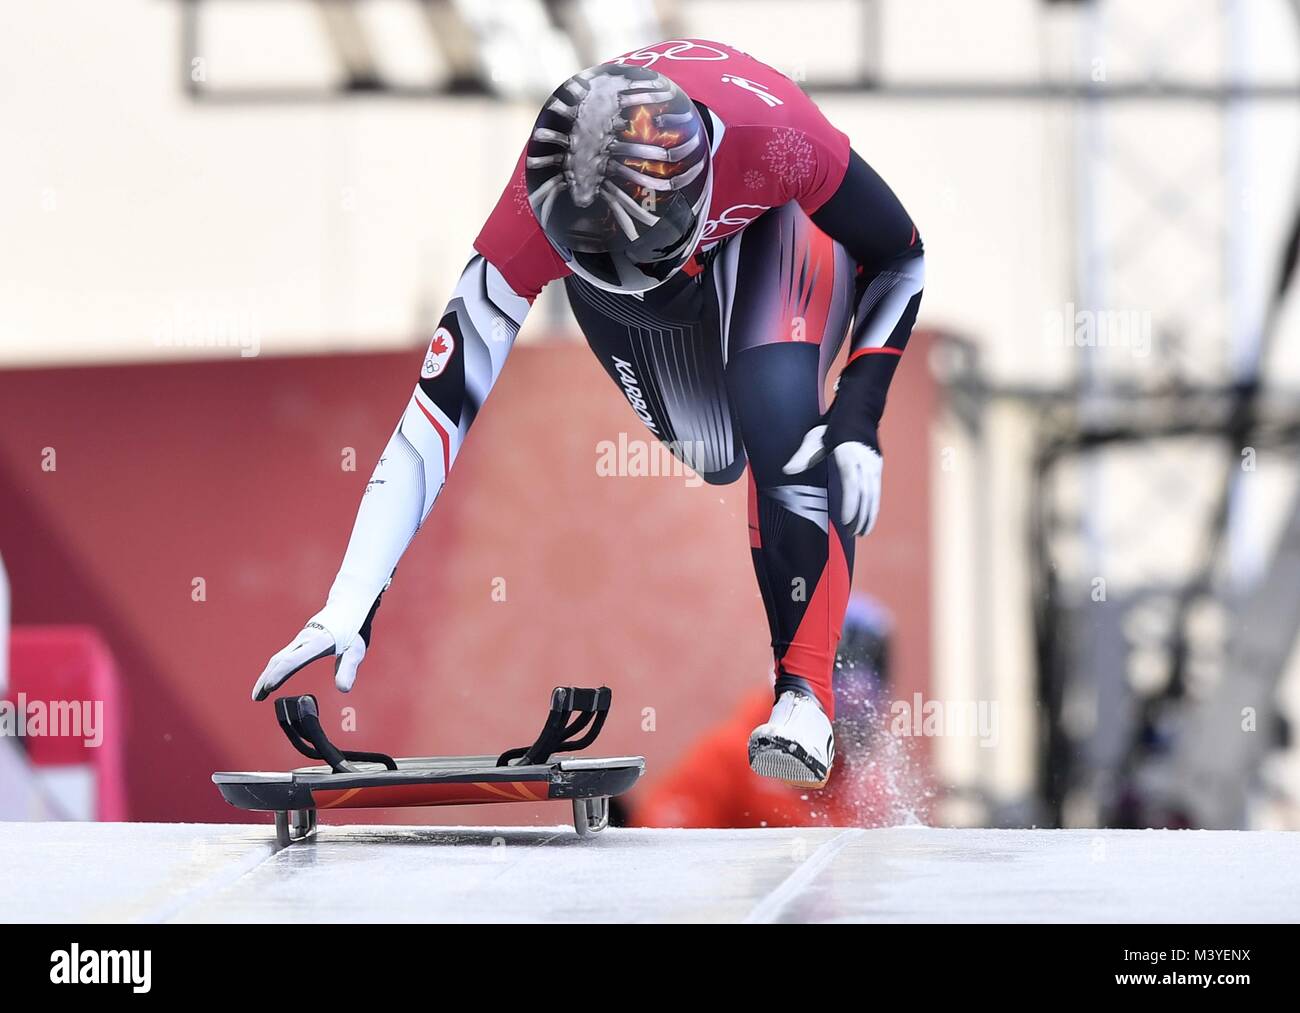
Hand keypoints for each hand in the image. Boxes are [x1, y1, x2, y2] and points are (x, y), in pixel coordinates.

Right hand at [251, 621, 366, 701]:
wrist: (348, 607)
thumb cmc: (354, 631)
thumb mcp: (356, 651)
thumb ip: (348, 669)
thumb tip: (343, 689)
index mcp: (318, 642)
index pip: (293, 659)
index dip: (279, 674)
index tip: (268, 687)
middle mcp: (305, 639)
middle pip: (279, 659)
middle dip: (266, 678)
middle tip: (257, 698)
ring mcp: (301, 638)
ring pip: (278, 658)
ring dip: (266, 675)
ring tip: (259, 695)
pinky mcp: (300, 640)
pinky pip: (283, 656)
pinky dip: (274, 669)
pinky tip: (270, 679)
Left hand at [783, 425, 882, 536]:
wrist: (858, 411)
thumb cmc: (833, 426)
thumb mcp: (815, 437)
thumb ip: (803, 456)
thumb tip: (787, 469)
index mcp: (849, 455)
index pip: (852, 485)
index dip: (851, 504)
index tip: (846, 521)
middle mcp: (865, 461)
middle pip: (866, 494)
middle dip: (860, 515)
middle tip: (852, 533)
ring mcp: (874, 464)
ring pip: (874, 494)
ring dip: (869, 514)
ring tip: (862, 532)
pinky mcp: (877, 466)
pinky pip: (877, 490)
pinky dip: (874, 505)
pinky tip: (868, 518)